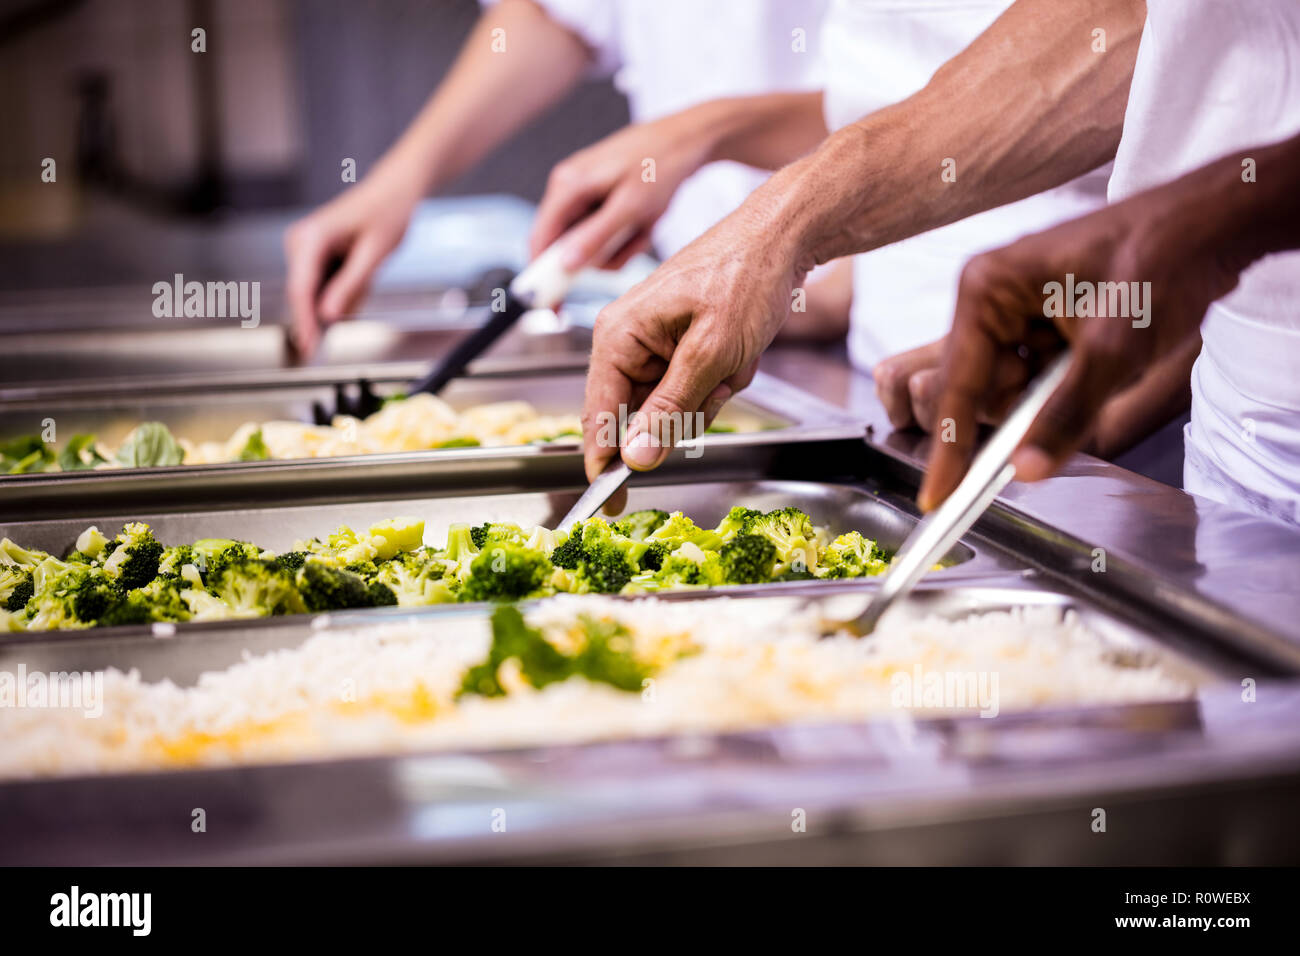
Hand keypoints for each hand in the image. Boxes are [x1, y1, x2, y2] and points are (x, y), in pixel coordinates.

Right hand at [284, 173, 420, 355]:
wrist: (393, 190)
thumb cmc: (387, 213)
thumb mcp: (375, 254)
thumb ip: (351, 286)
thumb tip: (329, 316)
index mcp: (312, 237)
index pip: (301, 289)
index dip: (305, 322)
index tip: (310, 348)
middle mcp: (300, 240)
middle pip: (303, 293)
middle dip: (323, 314)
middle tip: (341, 332)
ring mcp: (303, 245)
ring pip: (314, 290)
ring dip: (339, 297)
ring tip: (366, 273)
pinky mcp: (311, 252)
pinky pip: (322, 282)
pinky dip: (341, 289)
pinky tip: (362, 272)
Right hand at [530, 107, 717, 271]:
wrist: (688, 139)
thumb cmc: (660, 166)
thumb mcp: (631, 208)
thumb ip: (595, 237)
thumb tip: (564, 266)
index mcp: (567, 185)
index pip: (540, 241)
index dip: (542, 278)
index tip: (553, 310)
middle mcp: (567, 187)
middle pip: (564, 244)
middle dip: (597, 256)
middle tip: (632, 245)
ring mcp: (582, 192)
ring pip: (587, 241)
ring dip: (617, 246)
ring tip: (645, 225)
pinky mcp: (599, 197)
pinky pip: (603, 231)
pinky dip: (625, 236)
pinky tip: (646, 220)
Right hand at [581, 199, 805, 482]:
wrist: (782, 238)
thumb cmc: (745, 277)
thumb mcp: (713, 352)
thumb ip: (670, 409)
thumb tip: (634, 458)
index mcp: (618, 336)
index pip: (597, 417)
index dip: (605, 464)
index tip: (613, 504)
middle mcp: (625, 341)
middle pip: (640, 417)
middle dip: (686, 412)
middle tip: (721, 381)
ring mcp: (651, 344)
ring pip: (671, 408)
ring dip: (709, 396)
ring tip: (734, 360)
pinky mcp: (676, 347)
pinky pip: (690, 391)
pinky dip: (719, 383)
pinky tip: (737, 358)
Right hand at [919, 176, 1247, 511]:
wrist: (1215, 225)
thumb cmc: (1164, 261)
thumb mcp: (1115, 348)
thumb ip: (1065, 414)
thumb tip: (1024, 470)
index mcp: (986, 290)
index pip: (955, 385)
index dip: (948, 449)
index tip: (936, 501)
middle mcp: (989, 300)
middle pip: (974, 390)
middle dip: (1014, 408)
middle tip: (1067, 382)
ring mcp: (1013, 313)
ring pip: (1004, 390)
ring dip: (1043, 398)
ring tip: (1093, 365)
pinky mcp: (1039, 325)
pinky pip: (1030, 380)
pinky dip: (1059, 388)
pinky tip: (1094, 363)